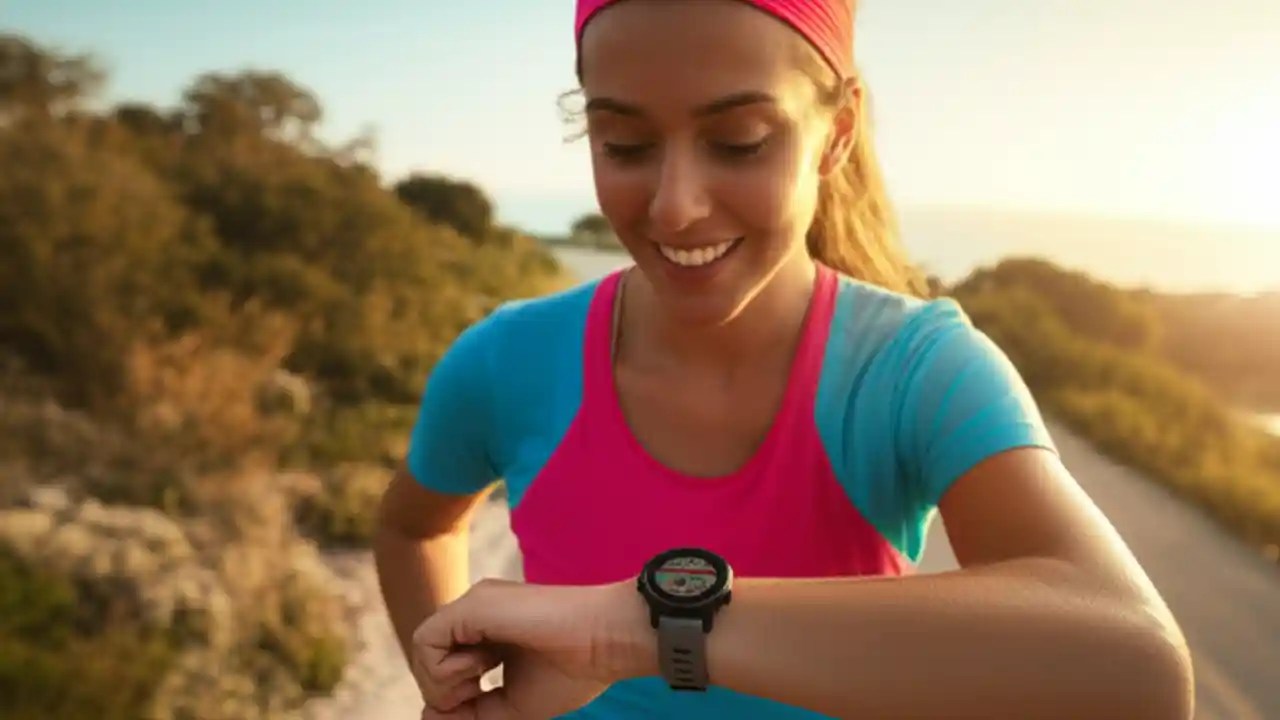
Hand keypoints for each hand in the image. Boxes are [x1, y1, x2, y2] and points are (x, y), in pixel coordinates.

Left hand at [412, 577, 654, 718]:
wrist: (605, 641)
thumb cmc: (575, 669)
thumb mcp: (513, 703)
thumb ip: (473, 712)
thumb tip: (430, 715)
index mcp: (490, 631)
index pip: (445, 663)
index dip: (451, 694)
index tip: (479, 703)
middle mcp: (477, 612)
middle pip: (429, 655)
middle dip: (443, 690)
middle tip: (478, 695)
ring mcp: (475, 605)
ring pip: (423, 647)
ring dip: (442, 681)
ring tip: (479, 684)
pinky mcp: (473, 606)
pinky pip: (427, 640)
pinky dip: (444, 671)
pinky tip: (479, 672)